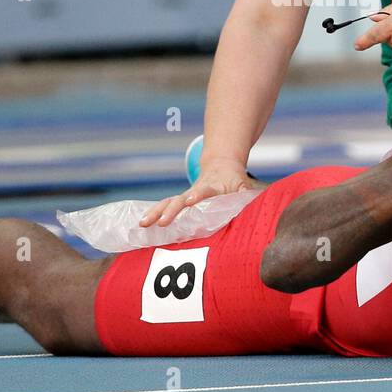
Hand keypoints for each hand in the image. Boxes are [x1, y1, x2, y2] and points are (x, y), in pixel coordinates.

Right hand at [139, 160, 263, 227]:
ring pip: (167, 202)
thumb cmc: (234, 179)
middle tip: (160, 222)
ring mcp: (185, 196)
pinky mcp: (180, 202)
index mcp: (211, 186)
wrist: (222, 165)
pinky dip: (154, 215)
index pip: (204, 190)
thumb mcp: (242, 184)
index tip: (190, 200)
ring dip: (155, 213)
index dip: (197, 195)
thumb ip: (244, 192)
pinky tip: (141, 225)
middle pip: (179, 199)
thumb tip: (251, 199)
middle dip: (170, 210)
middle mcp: (194, 191)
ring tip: (142, 223)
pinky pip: (164, 208)